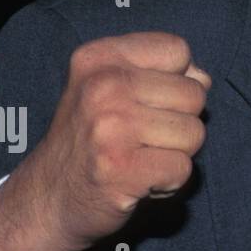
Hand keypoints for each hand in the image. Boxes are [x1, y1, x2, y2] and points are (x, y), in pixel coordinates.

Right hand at [0, 32, 209, 250]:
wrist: (47, 200)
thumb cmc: (92, 140)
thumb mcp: (112, 89)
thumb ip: (161, 72)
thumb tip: (203, 79)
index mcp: (99, 58)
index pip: (177, 50)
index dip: (175, 80)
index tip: (143, 102)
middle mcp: (102, 86)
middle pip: (194, 94)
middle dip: (179, 122)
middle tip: (141, 139)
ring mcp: (110, 128)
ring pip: (194, 133)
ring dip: (176, 154)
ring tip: (139, 159)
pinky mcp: (121, 168)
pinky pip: (183, 169)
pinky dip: (169, 182)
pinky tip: (138, 181)